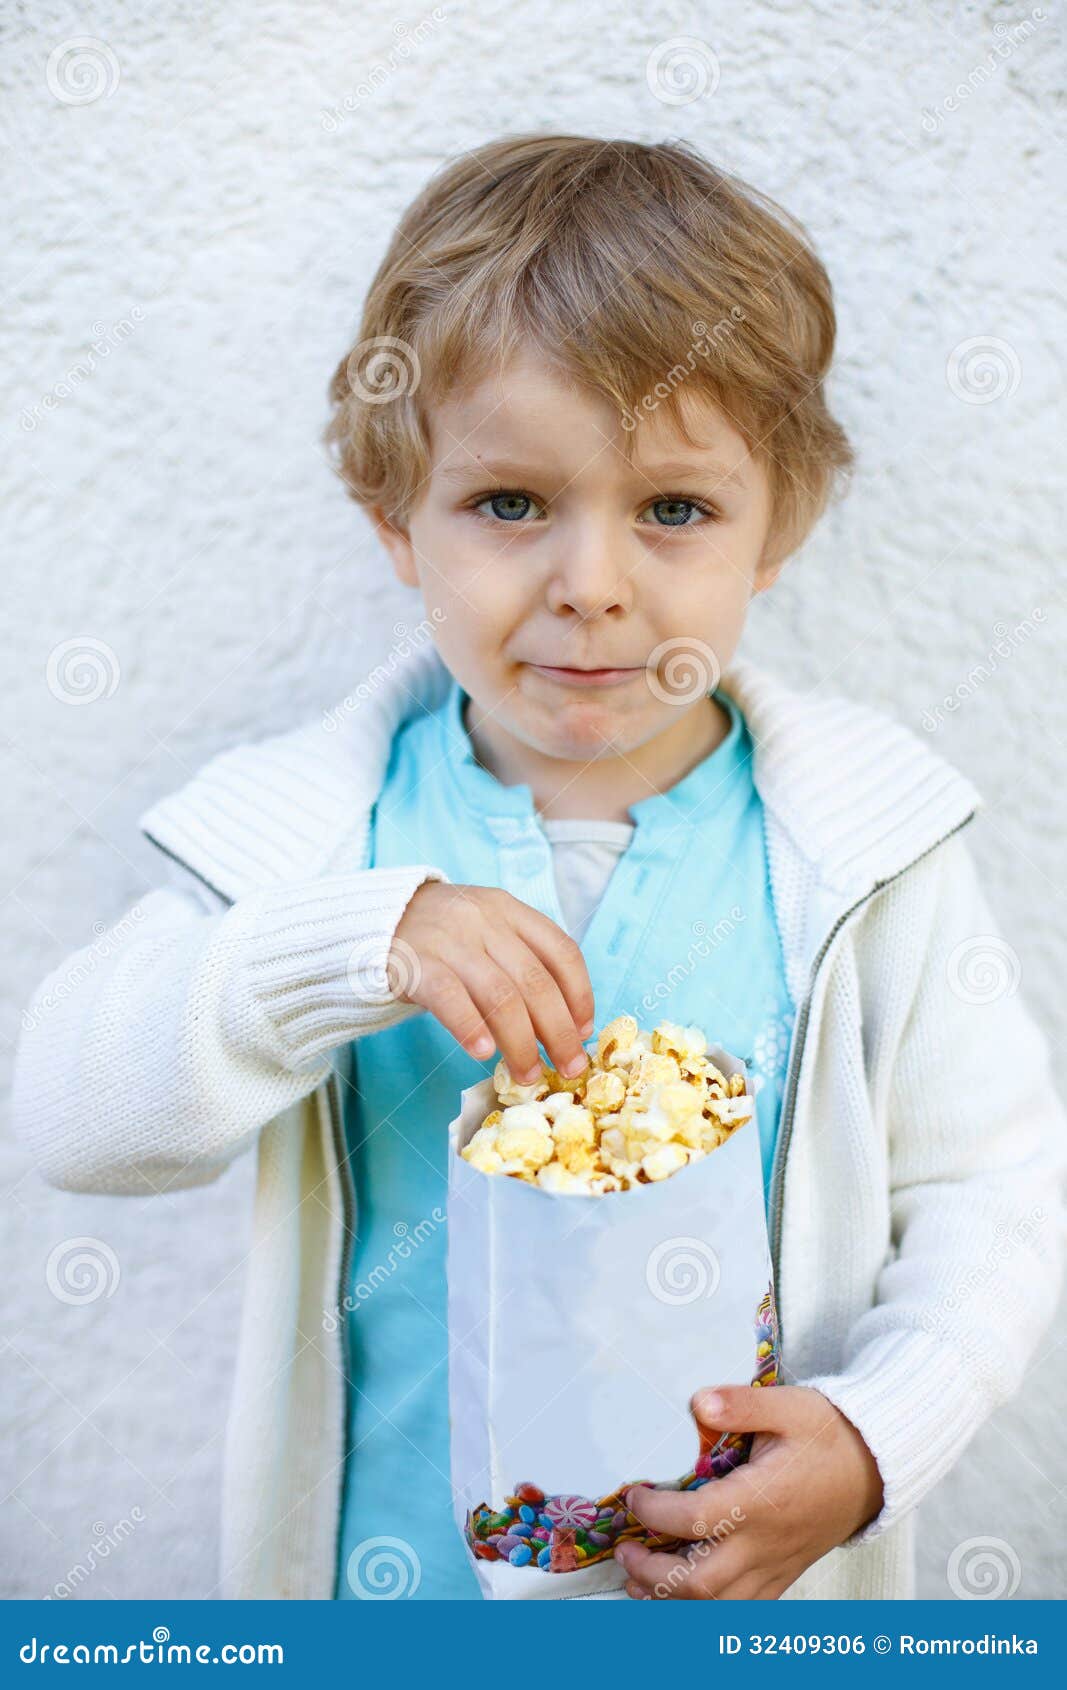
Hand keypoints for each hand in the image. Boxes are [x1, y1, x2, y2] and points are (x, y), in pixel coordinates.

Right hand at [389, 881, 593, 1083]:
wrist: (376, 920)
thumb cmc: (443, 939)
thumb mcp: (486, 933)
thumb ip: (520, 964)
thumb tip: (565, 1025)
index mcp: (509, 910)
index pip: (561, 951)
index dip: (581, 995)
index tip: (584, 1031)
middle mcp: (484, 920)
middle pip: (535, 981)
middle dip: (559, 1031)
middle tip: (568, 1067)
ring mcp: (449, 940)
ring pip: (500, 995)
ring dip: (521, 1042)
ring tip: (528, 1074)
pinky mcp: (415, 963)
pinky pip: (451, 998)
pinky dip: (471, 1027)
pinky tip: (482, 1053)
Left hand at [615, 1384, 884, 1599]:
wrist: (877, 1466)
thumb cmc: (830, 1434)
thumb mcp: (788, 1405)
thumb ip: (740, 1405)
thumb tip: (699, 1403)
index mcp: (763, 1500)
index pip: (696, 1520)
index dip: (655, 1513)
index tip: (634, 1496)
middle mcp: (767, 1542)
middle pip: (700, 1581)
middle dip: (653, 1572)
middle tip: (625, 1550)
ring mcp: (777, 1564)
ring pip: (719, 1605)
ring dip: (672, 1599)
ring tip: (639, 1580)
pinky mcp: (784, 1573)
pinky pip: (744, 1607)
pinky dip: (707, 1608)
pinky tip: (682, 1594)